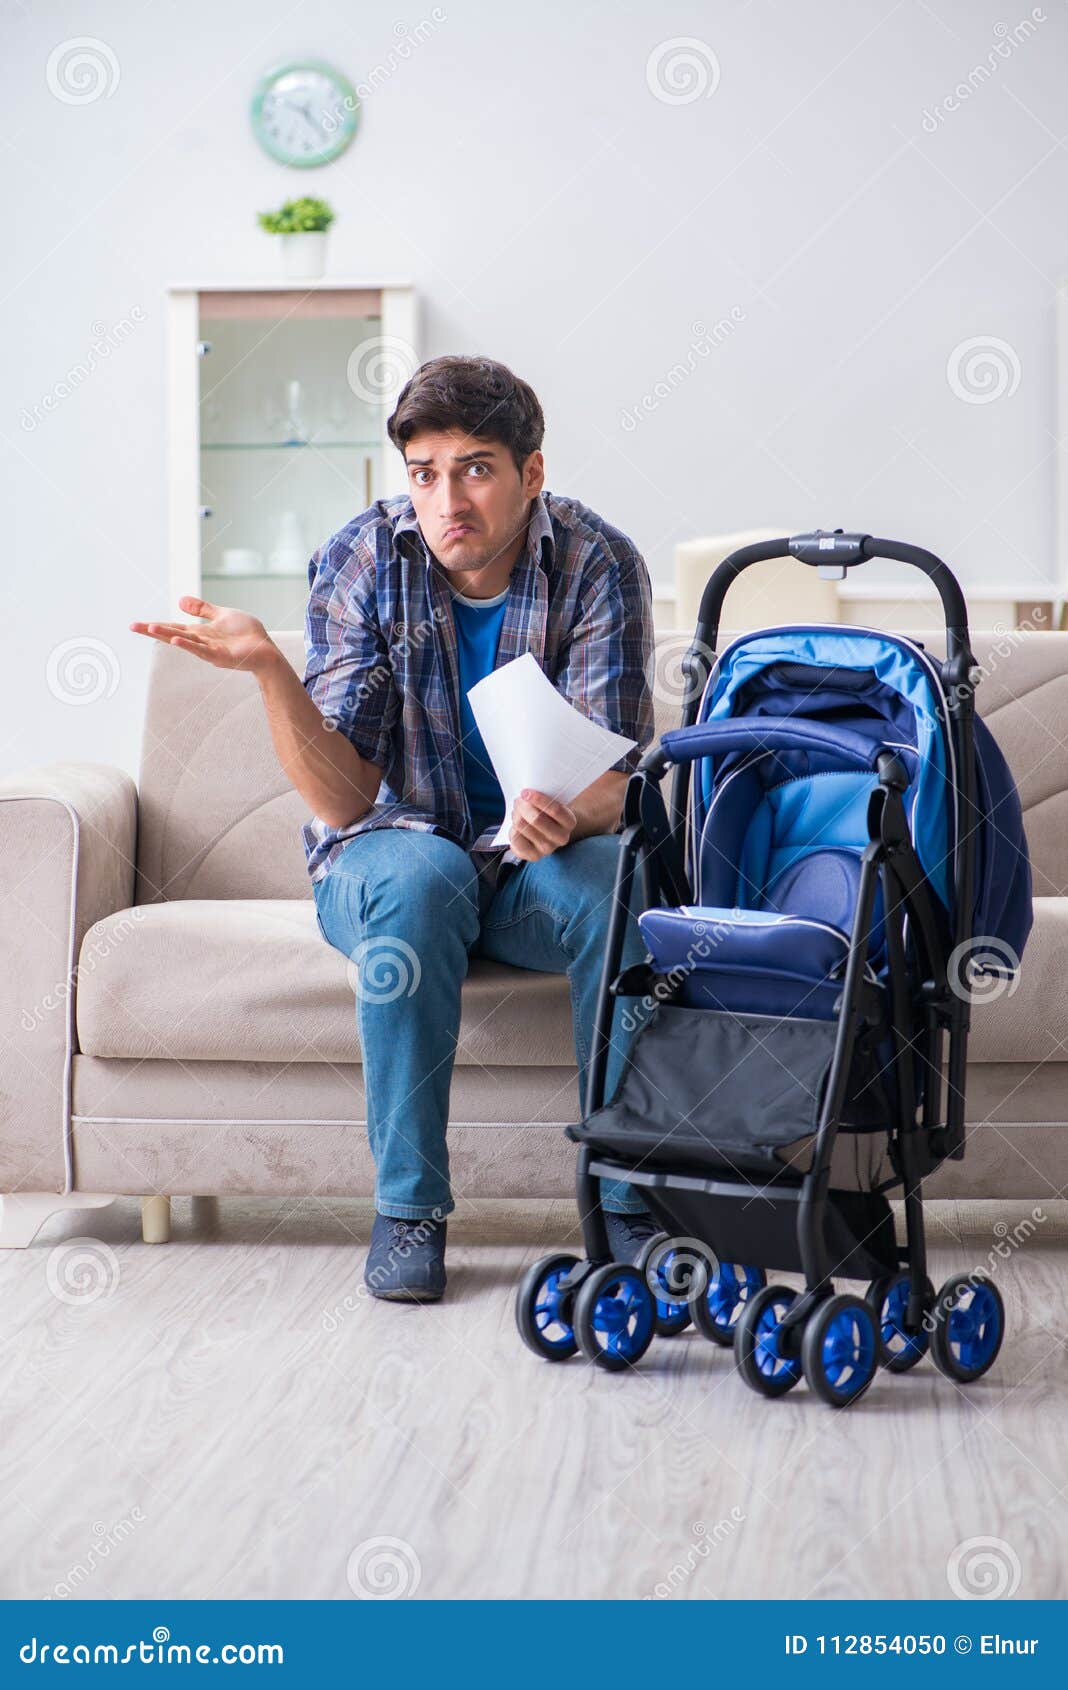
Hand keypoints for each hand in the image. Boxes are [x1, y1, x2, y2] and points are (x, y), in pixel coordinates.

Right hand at [129, 597, 277, 675]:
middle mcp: (201, 641)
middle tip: (132, 626)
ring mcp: (209, 650)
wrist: (266, 649)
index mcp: (200, 632)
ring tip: (150, 629)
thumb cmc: (247, 634)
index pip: (172, 626)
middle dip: (153, 630)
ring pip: (184, 641)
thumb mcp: (222, 614)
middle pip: (172, 634)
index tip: (135, 624)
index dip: (154, 625)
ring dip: (167, 635)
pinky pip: (202, 650)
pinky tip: (176, 640)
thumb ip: (202, 609)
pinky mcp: (220, 656)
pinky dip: (189, 645)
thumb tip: (179, 600)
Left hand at [507, 788, 576, 861]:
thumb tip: (524, 796)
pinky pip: (516, 839)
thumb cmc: (545, 812)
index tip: (525, 792)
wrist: (543, 832)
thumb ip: (542, 798)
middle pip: (536, 818)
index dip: (538, 800)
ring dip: (516, 815)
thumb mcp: (549, 802)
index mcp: (569, 822)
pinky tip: (516, 827)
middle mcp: (561, 838)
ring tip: (518, 812)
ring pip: (523, 826)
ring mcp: (548, 849)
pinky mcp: (533, 856)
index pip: (556, 810)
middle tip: (518, 801)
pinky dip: (513, 829)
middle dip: (523, 806)